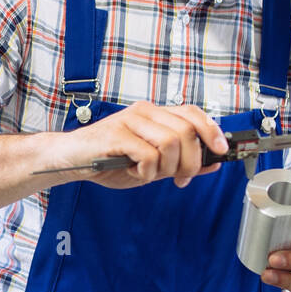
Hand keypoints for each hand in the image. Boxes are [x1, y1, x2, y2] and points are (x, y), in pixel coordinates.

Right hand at [54, 101, 228, 189]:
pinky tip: (135, 173)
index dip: (211, 131)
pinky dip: (146, 171)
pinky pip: (147, 154)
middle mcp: (143, 112)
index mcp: (153, 114)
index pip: (192, 113)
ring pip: (170, 142)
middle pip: (186, 131)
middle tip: (180, 178)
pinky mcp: (115, 135)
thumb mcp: (150, 164)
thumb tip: (212, 165)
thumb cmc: (106, 160)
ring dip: (166, 167)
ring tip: (150, 175)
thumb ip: (179, 162)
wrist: (69, 159)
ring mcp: (129, 121)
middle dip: (190, 161)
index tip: (221, 151)